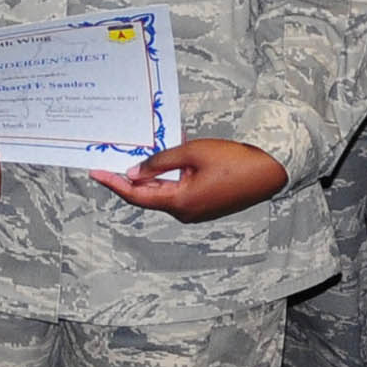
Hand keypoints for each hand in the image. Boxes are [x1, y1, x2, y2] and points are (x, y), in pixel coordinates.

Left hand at [91, 138, 288, 222]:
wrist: (271, 171)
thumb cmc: (234, 160)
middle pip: (148, 197)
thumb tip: (134, 172)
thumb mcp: (192, 153)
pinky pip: (179, 194)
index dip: (114, 183)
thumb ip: (160, 162)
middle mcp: (185, 213)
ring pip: (164, 194)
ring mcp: (196, 212)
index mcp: (179, 202)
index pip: (136, 195)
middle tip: (112, 161)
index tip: (96, 172)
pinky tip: (164, 165)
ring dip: (150, 179)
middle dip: (130, 179)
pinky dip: (167, 181)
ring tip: (137, 159)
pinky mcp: (206, 207)